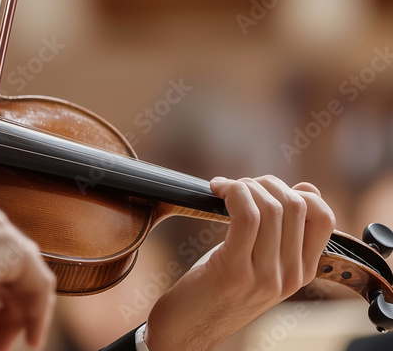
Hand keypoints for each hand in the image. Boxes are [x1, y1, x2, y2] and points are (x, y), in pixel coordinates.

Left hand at [144, 176, 334, 350]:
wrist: (186, 328)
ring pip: (271, 208)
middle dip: (264, 183)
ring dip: (244, 186)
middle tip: (238, 186)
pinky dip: (232, 193)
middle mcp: (290, 275)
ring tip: (224, 189)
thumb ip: (278, 234)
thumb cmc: (215, 288)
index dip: (299, 191)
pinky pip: (245, 217)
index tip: (268, 190)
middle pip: (296, 205)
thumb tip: (303, 189)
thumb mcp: (257, 263)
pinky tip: (215, 192)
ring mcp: (266, 276)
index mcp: (301, 272)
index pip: (324, 217)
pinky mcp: (235, 271)